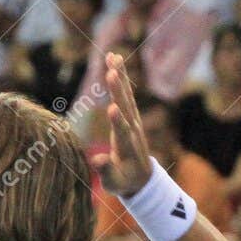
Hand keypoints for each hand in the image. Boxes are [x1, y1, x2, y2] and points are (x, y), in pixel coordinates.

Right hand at [92, 51, 153, 196]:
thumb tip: (97, 159)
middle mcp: (133, 129)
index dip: (117, 121)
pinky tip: (114, 61)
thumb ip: (106, 171)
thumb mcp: (115, 184)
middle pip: (125, 106)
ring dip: (120, 75)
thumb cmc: (124, 182)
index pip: (122, 132)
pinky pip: (125, 92)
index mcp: (127, 147)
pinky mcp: (131, 114)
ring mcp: (133, 120)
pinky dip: (120, 76)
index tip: (112, 108)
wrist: (142, 177)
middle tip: (112, 72)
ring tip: (113, 56)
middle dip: (118, 90)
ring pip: (126, 94)